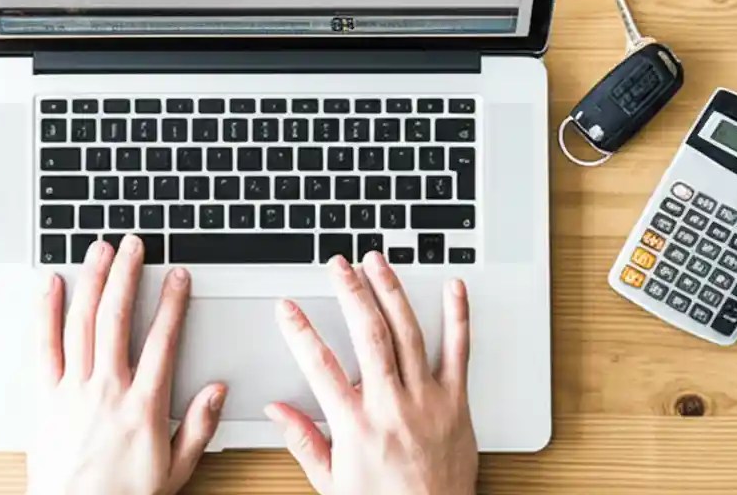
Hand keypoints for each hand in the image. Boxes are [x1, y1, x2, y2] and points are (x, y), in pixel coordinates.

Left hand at [27, 235, 226, 494]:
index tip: (178, 275)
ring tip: (100, 250)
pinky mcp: (45, 398)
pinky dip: (46, 312)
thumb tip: (218, 389)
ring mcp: (73, 390)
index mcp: (143, 406)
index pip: (162, 340)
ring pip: (82, 323)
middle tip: (134, 244)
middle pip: (117, 318)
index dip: (173, 302)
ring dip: (92, 281)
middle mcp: (107, 390)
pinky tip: (52, 285)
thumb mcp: (176, 470)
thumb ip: (199, 427)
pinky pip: (44, 346)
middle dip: (127, 275)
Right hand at [267, 252, 476, 494]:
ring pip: (408, 333)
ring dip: (391, 292)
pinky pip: (459, 352)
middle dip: (350, 292)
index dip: (299, 331)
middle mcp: (392, 407)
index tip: (287, 307)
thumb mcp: (332, 482)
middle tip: (339, 264)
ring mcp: (427, 401)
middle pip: (368, 335)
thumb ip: (304, 441)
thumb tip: (277, 410)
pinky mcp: (457, 403)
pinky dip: (458, 317)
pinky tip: (453, 288)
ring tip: (378, 263)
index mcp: (356, 426)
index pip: (319, 365)